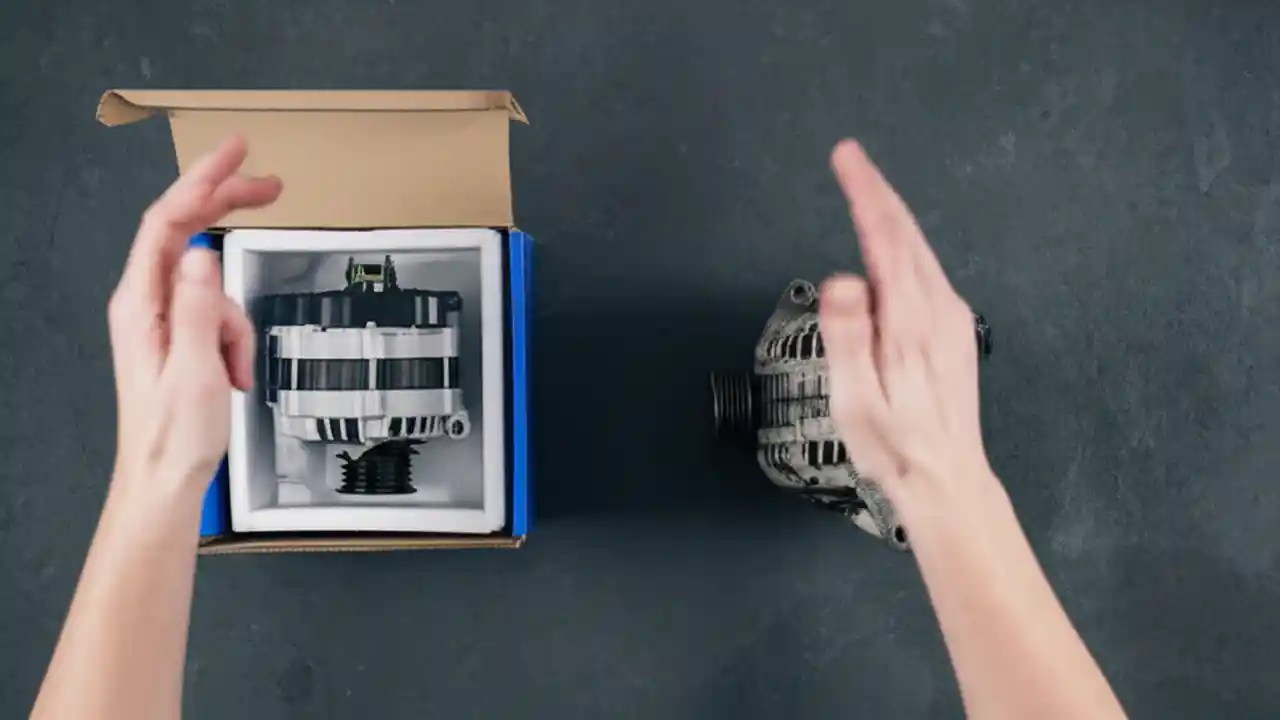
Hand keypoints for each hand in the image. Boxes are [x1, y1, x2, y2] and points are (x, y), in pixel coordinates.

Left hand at [107, 137, 280, 495]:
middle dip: (227, 208)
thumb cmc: (173, 435)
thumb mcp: (194, 369)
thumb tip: (200, 251)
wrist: (165, 479)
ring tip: (237, 366)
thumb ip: (199, 307)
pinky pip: (218, 315)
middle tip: (269, 185)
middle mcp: (145, 303)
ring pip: (214, 285)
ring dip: (239, 320)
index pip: (168, 221)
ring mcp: (162, 320)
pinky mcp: (179, 337)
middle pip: (186, 232)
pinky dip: (236, 339)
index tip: (235, 154)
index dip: (202, 181)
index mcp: (140, 304)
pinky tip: (235, 373)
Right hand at [819, 140, 991, 515]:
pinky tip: (890, 247)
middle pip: (907, 235)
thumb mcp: (857, 399)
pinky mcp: (953, 332)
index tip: (847, 158)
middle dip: (877, 191)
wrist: (947, 480)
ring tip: (864, 190)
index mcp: (910, 320)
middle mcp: (939, 309)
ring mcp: (951, 319)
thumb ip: (848, 337)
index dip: (865, 192)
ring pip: (919, 251)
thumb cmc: (894, 446)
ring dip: (891, 216)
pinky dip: (902, 245)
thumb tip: (843, 279)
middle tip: (850, 158)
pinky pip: (924, 272)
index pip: (886, 238)